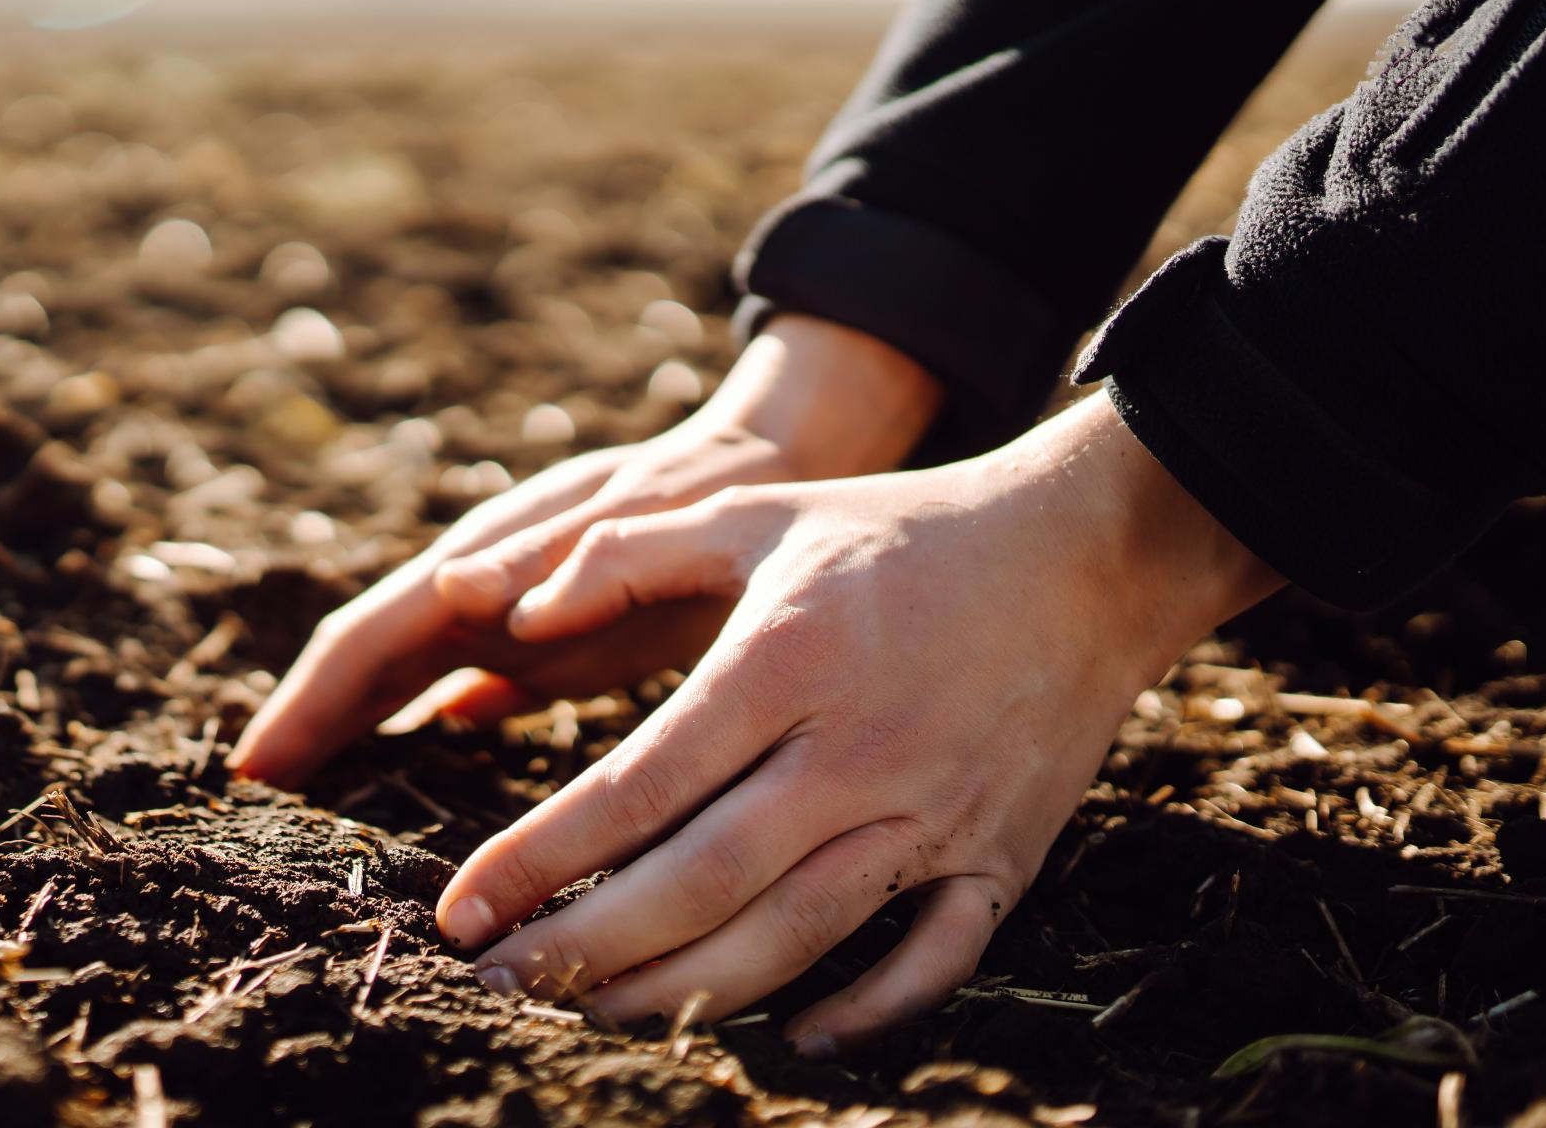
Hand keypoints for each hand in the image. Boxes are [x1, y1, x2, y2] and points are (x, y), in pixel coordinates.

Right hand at [227, 314, 943, 787]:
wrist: (771, 464)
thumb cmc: (708, 499)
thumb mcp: (641, 525)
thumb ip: (556, 561)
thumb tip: (457, 598)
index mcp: (487, 560)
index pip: (368, 639)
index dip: (309, 704)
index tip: (257, 770)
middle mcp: (479, 580)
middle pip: (370, 659)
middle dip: (309, 724)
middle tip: (256, 805)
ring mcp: (506, 602)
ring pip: (405, 670)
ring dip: (353, 725)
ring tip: (309, 794)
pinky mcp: (548, 627)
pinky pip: (460, 676)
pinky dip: (419, 716)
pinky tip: (413, 753)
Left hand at [434, 395, 1279, 1055]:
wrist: (1085, 554)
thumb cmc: (895, 533)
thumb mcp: (751, 508)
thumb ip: (621, 555)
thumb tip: (509, 613)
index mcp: (785, 663)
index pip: (635, 788)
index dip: (536, 858)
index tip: (459, 905)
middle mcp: (856, 752)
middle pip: (701, 885)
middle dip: (584, 949)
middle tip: (497, 982)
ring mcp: (936, 814)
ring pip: (795, 939)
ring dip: (684, 993)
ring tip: (590, 1010)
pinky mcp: (1004, 856)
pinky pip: (934, 963)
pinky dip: (865, 1012)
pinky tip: (791, 1035)